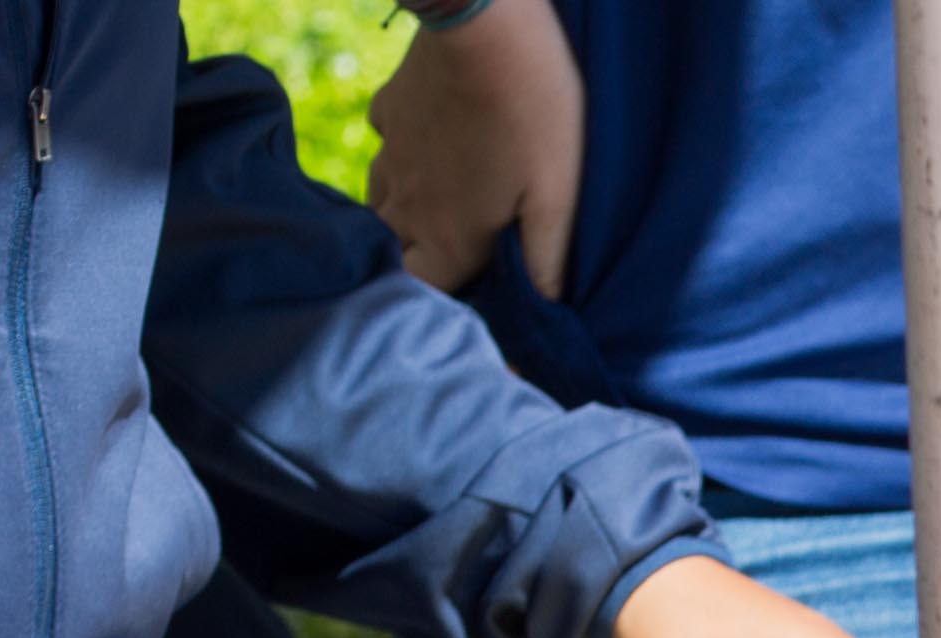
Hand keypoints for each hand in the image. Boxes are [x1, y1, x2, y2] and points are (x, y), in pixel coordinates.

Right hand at [370, 0, 585, 295]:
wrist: (482, 24)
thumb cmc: (532, 115)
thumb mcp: (557, 196)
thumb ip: (547, 258)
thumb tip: (547, 307)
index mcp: (448, 238)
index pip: (428, 293)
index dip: (449, 300)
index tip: (479, 288)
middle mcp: (405, 205)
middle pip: (400, 251)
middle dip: (425, 258)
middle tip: (469, 246)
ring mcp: (389, 155)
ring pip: (383, 203)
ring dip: (410, 213)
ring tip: (451, 203)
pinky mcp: (388, 111)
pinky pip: (387, 146)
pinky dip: (406, 155)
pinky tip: (437, 142)